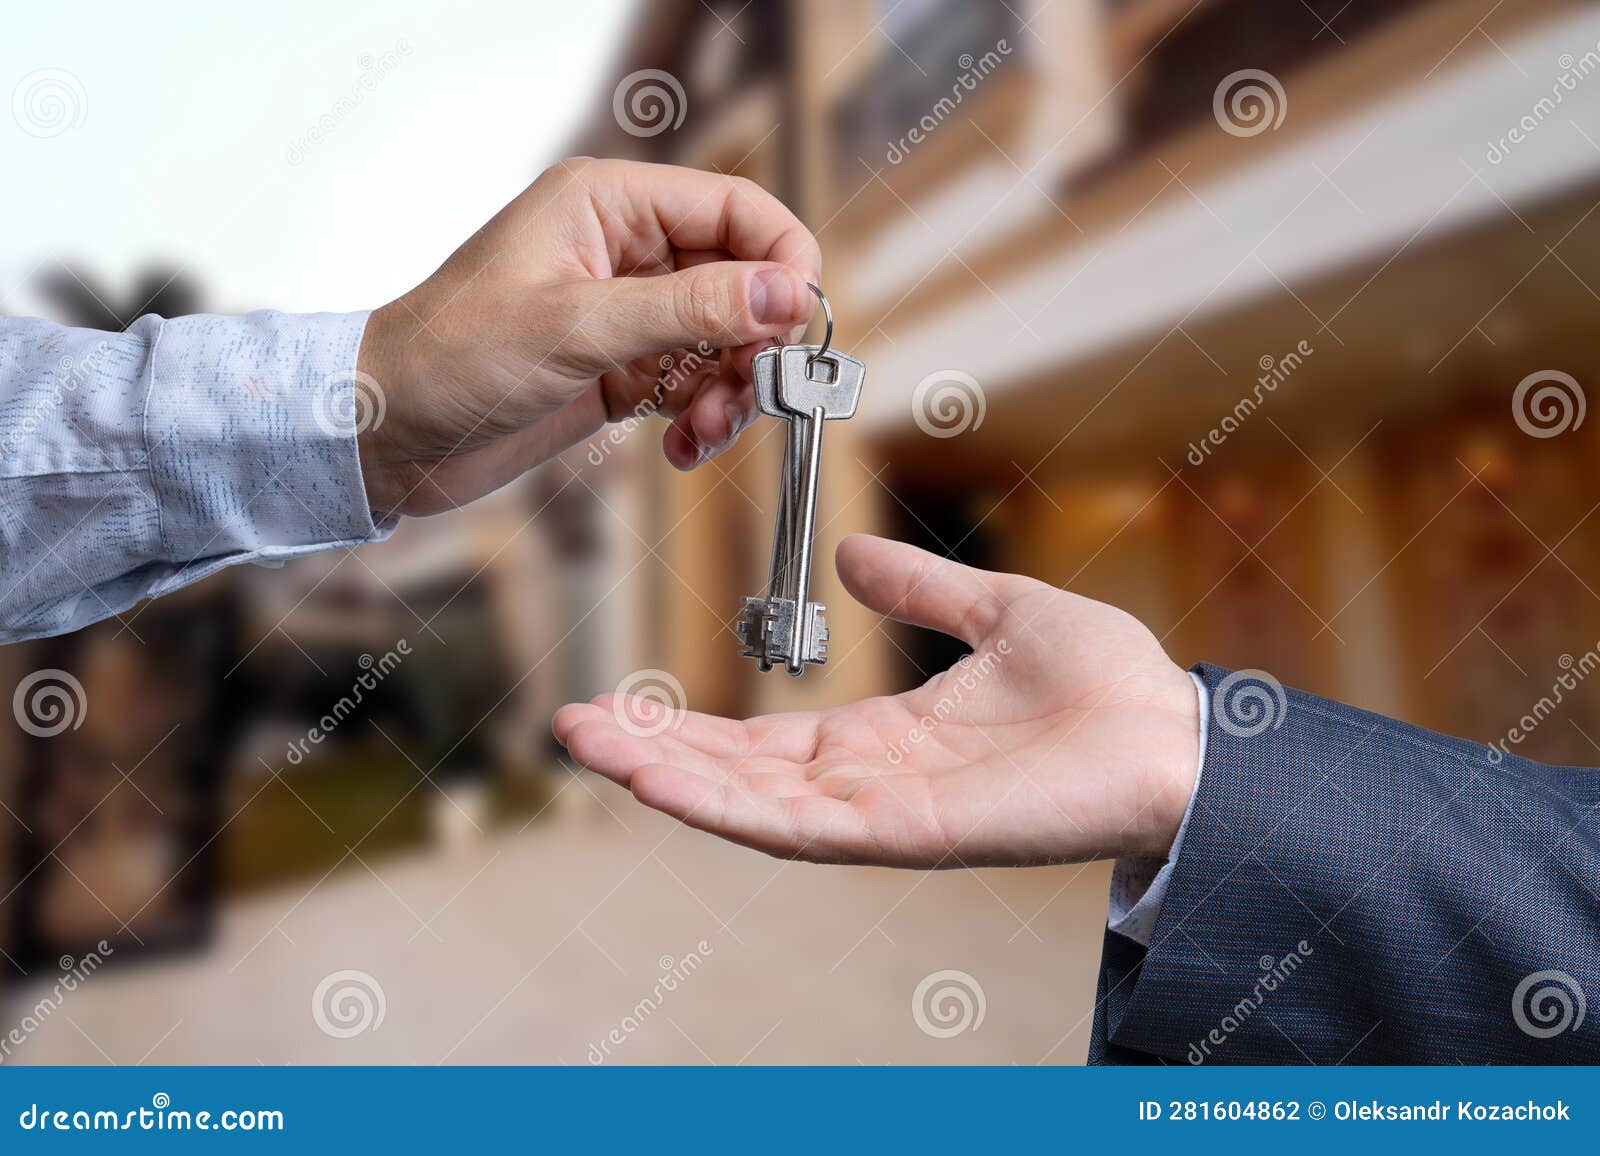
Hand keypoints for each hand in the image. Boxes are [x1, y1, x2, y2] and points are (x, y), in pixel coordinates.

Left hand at [356, 158, 820, 516]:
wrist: (386, 433)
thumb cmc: (450, 356)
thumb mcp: (578, 326)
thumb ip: (690, 308)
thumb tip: (787, 292)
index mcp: (610, 204)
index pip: (734, 210)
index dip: (782, 260)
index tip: (799, 322)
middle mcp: (627, 251)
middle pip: (742, 282)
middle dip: (756, 343)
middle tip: (748, 392)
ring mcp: (627, 314)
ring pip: (726, 342)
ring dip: (733, 391)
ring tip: (707, 430)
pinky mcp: (622, 370)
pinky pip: (696, 386)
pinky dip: (705, 418)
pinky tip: (685, 446)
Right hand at [553, 535, 1200, 866]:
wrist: (1176, 733)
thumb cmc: (1104, 685)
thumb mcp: (996, 612)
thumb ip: (922, 589)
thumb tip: (853, 556)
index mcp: (883, 737)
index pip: (762, 738)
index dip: (691, 724)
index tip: (626, 700)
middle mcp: (869, 783)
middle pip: (737, 775)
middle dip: (655, 752)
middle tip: (572, 724)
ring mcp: (883, 815)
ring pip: (750, 805)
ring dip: (667, 777)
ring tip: (590, 745)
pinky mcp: (908, 833)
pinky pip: (799, 827)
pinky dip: (725, 805)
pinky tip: (663, 778)